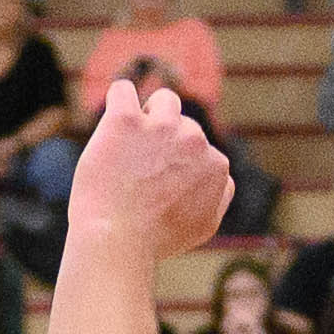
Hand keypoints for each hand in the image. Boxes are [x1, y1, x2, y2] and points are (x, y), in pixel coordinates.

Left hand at [68, 74, 232, 263]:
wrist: (117, 242)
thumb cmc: (156, 240)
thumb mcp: (204, 227)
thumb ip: (219, 197)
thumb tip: (222, 178)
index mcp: (216, 164)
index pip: (200, 150)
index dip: (178, 165)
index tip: (159, 186)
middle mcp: (193, 141)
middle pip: (181, 125)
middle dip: (162, 142)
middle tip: (139, 171)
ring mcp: (161, 127)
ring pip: (163, 100)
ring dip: (149, 114)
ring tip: (129, 139)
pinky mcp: (126, 120)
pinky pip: (122, 91)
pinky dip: (117, 102)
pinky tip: (111, 120)